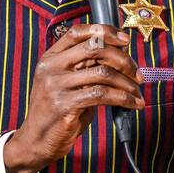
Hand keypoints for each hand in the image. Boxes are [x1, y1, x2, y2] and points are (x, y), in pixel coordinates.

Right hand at [4, 23, 142, 172]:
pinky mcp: (64, 104)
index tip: (125, 41)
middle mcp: (51, 67)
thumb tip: (122, 57)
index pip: (78, 32)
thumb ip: (87, 68)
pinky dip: (124, 99)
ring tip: (137, 93)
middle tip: (137, 74)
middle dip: (123, 60)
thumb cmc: (58, 111)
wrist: (36, 140)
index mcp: (51, 57)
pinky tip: (133, 104)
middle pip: (95, 48)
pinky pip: (103, 95)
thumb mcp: (68, 83)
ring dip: (127, 84)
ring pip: (103, 73)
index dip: (105, 32)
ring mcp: (56, 85)